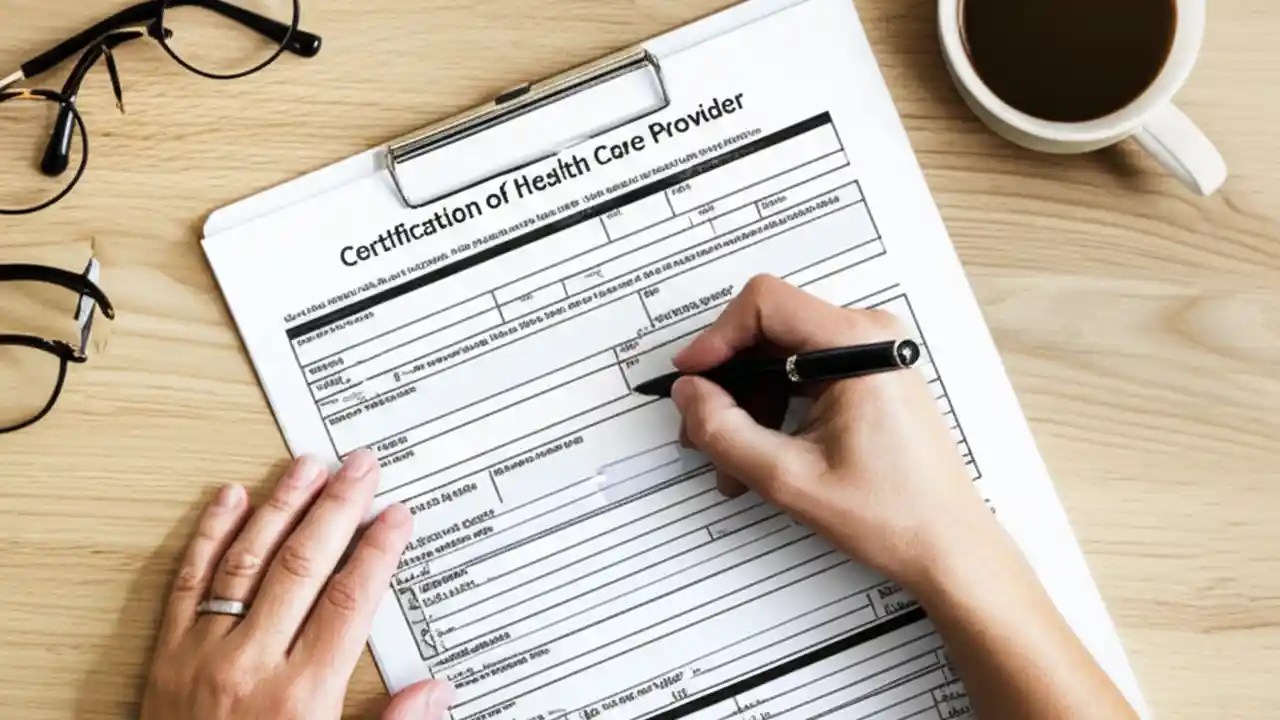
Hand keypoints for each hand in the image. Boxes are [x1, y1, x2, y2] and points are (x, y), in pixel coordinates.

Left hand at [142, 451, 453, 719]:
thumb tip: (435, 694)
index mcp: (301, 696)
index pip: (350, 599)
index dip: (378, 549)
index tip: (396, 516)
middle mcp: (251, 664)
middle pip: (303, 564)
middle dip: (337, 507)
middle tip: (360, 468)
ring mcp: (204, 654)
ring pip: (247, 559)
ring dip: (280, 505)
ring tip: (306, 467)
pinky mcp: (167, 655)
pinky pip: (188, 581)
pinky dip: (208, 535)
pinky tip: (228, 499)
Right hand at [670, 275, 990, 588]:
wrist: (948, 548)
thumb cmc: (894, 516)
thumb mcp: (789, 479)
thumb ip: (725, 431)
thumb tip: (688, 394)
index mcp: (859, 346)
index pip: (765, 303)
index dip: (717, 337)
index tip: (692, 378)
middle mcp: (870, 338)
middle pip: (768, 331)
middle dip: (727, 382)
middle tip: (701, 430)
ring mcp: (872, 356)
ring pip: (779, 358)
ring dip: (746, 406)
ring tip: (732, 464)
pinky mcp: (868, 379)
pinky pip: (802, 376)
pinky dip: (773, 411)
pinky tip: (759, 456)